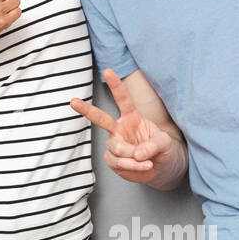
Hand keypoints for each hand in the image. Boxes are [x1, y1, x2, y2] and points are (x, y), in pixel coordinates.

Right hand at [70, 68, 174, 183]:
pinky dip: (133, 167)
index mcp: (132, 117)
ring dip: (134, 157)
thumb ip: (153, 145)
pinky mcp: (112, 160)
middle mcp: (119, 128)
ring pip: (117, 148)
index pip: (123, 99)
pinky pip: (118, 162)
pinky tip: (143, 167)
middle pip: (100, 118)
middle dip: (86, 110)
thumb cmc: (162, 149)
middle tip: (73, 101)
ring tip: (148, 162)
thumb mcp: (165, 143)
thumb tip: (137, 154)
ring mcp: (114, 144)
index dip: (115, 85)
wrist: (159, 169)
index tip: (107, 71)